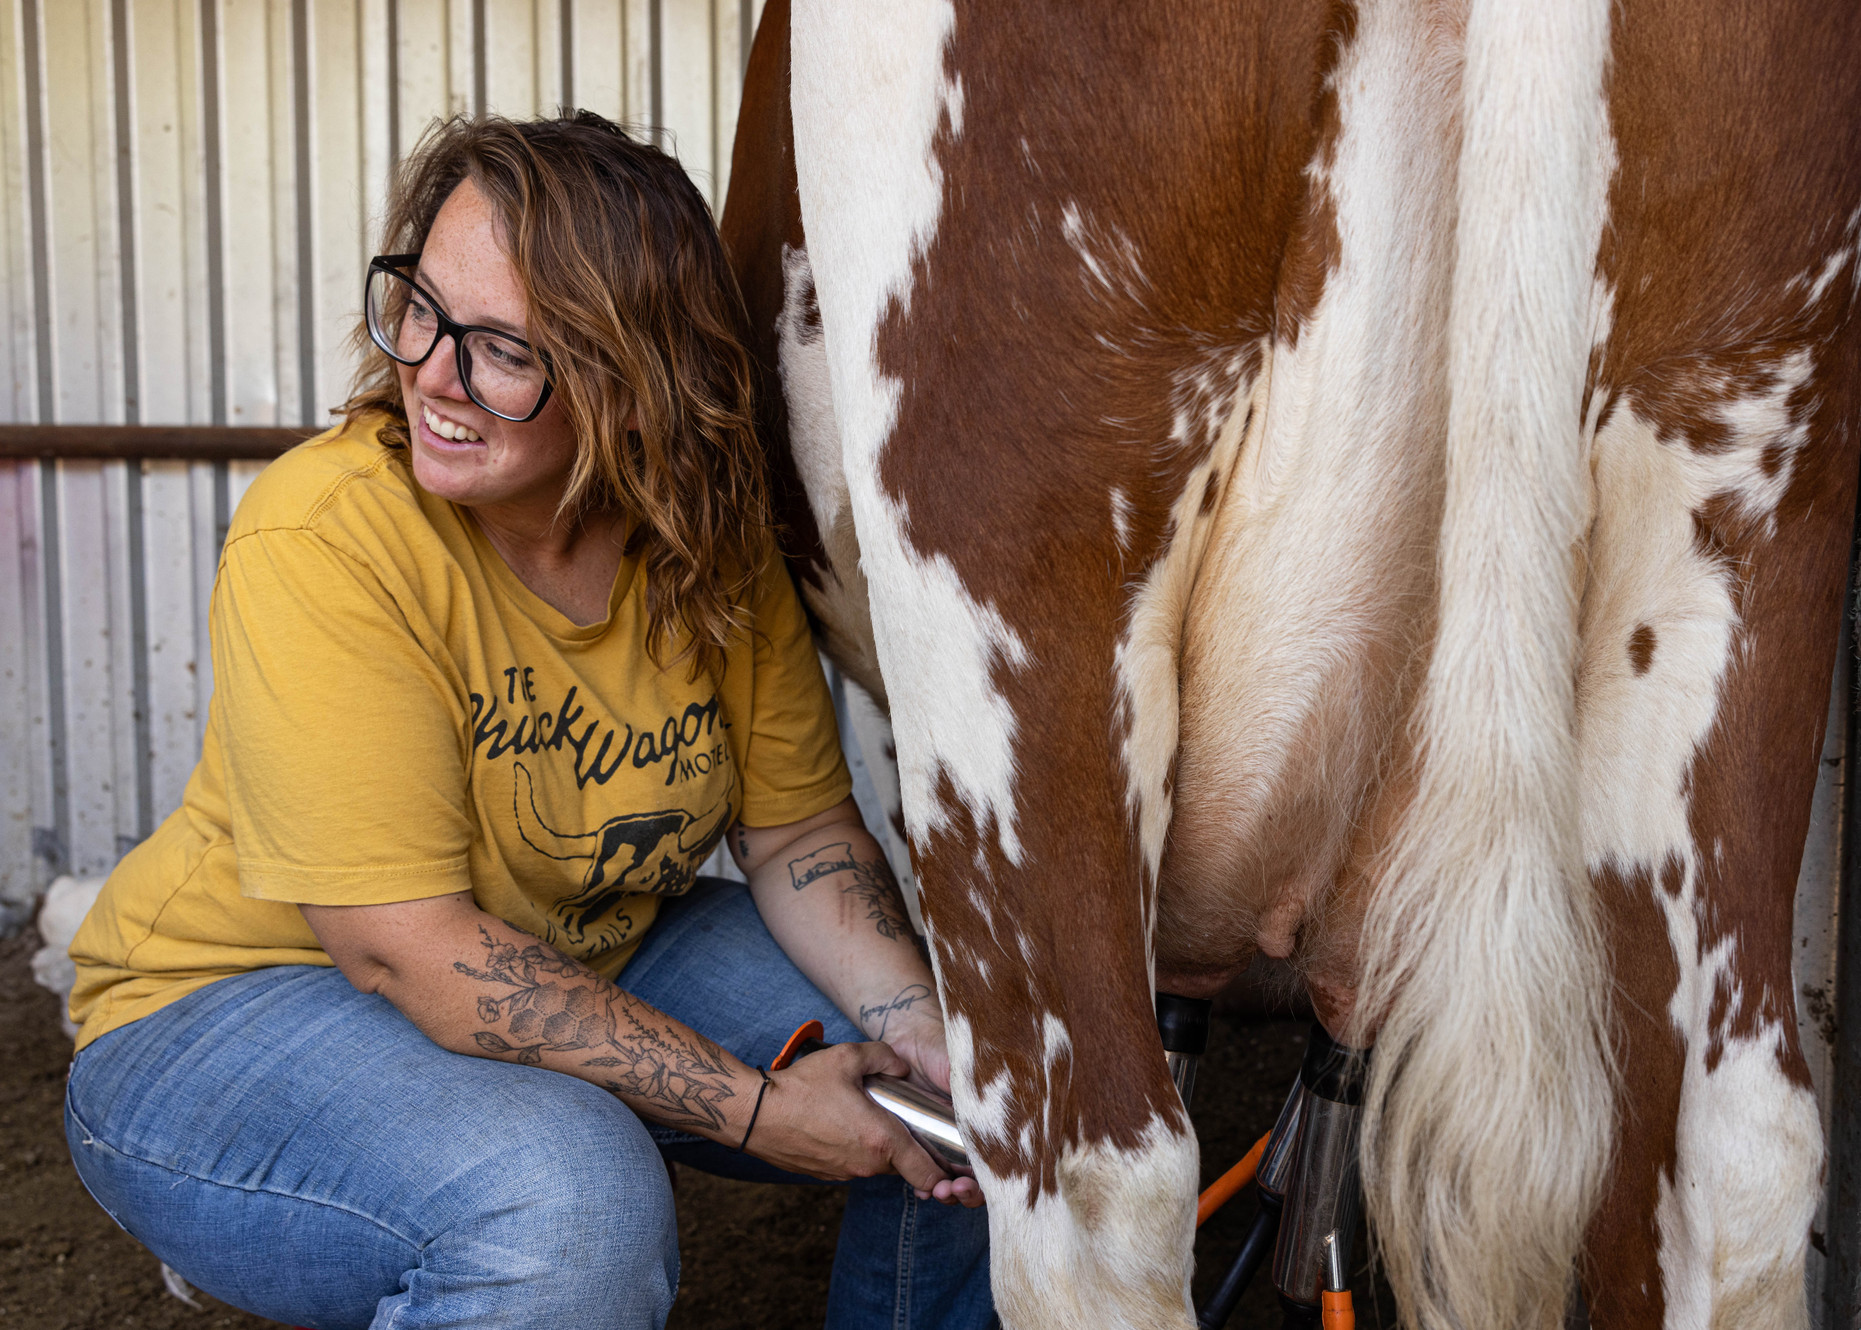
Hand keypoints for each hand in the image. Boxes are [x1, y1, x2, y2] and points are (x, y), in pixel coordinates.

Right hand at [748, 1041, 951, 1193]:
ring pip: (877, 1165)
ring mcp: (845, 1172)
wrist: (755, 1114)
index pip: (926, 1174)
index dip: (943, 1173)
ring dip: (879, 1147)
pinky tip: (842, 1126)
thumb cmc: (801, 1087)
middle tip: (904, 1120)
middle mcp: (866, 1164)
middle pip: (903, 1165)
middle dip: (908, 1147)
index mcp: (881, 1140)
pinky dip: (856, 1150)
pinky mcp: (826, 1175)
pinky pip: (853, 1164)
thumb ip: (883, 1056)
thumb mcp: (847, 1057)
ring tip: (867, 1117)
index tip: (948, 1162)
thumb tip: (902, 1065)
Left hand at [874, 1012, 985, 1208]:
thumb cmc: (948, 1049)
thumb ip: (988, 1099)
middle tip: (954, 1189)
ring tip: (936, 1192)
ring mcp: (944, 1140)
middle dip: (968, 1194)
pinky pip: (922, 1169)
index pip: (1001, 1164)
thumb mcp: (974, 1073)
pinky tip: (919, 1188)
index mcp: (990, 1124)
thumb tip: (1007, 1126)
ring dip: (946, 1193)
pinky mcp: (918, 1140)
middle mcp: (971, 1136)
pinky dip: (922, 1183)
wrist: (910, 1035)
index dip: (994, 1183)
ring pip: (951, 1180)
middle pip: (978, 1179)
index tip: (976, 1183)